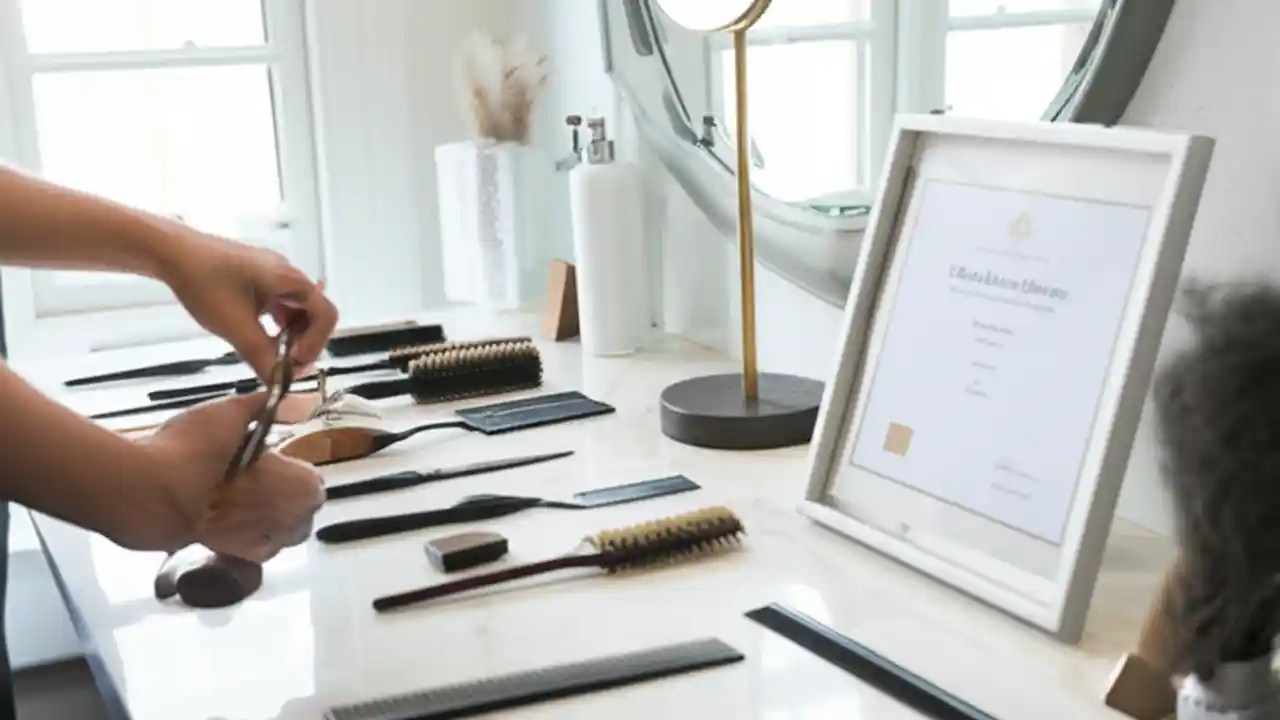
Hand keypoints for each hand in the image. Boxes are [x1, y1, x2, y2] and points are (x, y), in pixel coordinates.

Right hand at [143, 393, 325, 562]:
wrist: (152, 495)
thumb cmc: (194, 452)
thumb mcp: (231, 413)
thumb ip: (267, 406)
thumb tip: (297, 399)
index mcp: (304, 486)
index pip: (312, 478)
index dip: (290, 467)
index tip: (269, 459)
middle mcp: (294, 521)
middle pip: (302, 508)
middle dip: (285, 493)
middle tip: (254, 476)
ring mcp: (268, 542)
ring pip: (284, 530)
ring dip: (271, 515)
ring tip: (240, 495)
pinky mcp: (239, 557)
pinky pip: (258, 547)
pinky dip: (251, 534)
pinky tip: (231, 517)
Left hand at [159, 231, 337, 381]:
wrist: (171, 252)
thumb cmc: (204, 283)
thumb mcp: (234, 326)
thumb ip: (261, 357)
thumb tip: (278, 385)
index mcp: (290, 280)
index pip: (326, 315)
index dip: (316, 344)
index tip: (293, 363)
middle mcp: (288, 274)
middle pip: (314, 313)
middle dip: (303, 341)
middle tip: (282, 363)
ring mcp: (273, 272)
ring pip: (296, 309)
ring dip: (289, 334)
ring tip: (268, 351)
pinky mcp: (257, 275)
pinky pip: (279, 302)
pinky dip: (275, 323)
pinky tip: (256, 333)